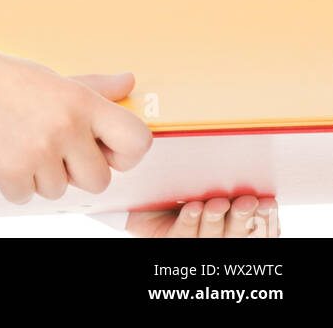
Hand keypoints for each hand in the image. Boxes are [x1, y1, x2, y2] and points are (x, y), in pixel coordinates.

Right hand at [0, 30, 152, 203]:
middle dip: (75, 170)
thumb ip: (91, 87)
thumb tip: (127, 82)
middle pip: (99, 179)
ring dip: (39, 174)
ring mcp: (39, 153)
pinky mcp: (11, 174)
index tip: (105, 149)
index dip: (124, 152)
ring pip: (59, 190)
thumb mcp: (46, 76)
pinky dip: (12, 182)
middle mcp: (65, 126)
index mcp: (79, 99)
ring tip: (15, 139)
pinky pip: (26, 197)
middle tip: (46, 143)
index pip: (137, 140)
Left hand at [122, 195, 279, 237]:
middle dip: (243, 219)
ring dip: (216, 221)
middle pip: (236, 237)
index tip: (269, 202)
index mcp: (232, 227)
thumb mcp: (211, 180)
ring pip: (210, 238)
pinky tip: (192, 207)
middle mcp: (215, 238)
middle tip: (248, 201)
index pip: (258, 232)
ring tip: (218, 202)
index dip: (267, 221)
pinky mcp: (166, 240)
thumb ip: (232, 180)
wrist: (141, 193)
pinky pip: (180, 235)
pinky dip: (189, 222)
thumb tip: (258, 170)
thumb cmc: (184, 184)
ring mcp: (192, 241)